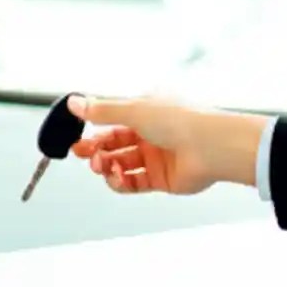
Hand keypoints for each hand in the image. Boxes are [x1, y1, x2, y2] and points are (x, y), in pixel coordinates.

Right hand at [66, 94, 267, 194]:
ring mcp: (156, 156)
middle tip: (83, 154)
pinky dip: (120, 182)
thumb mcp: (133, 110)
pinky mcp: (161, 179)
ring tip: (102, 166)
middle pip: (113, 144)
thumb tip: (74, 103)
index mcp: (146, 111)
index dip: (93, 129)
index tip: (76, 136)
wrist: (213, 147)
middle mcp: (150, 133)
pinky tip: (115, 178)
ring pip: (120, 164)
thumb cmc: (180, 121)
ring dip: (106, 166)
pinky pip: (133, 183)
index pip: (112, 120)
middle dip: (96, 149)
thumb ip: (100, 110)